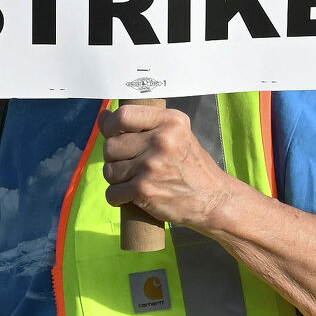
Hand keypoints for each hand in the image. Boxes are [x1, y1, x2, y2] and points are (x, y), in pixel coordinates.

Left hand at [100, 103, 242, 230]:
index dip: (111, 126)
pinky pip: (112, 193)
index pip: (123, 116)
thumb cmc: (191, 166)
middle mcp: (161, 140)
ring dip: (117, 179)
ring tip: (135, 180)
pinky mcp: (144, 190)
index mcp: (170, 121)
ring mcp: (151, 166)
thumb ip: (143, 125)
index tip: (113, 134)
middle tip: (132, 165)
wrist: (212, 199)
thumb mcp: (176, 135)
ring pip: (109, 170)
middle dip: (115, 158)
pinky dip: (118, 198)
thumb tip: (103, 117)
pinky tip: (132, 196)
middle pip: (111, 145)